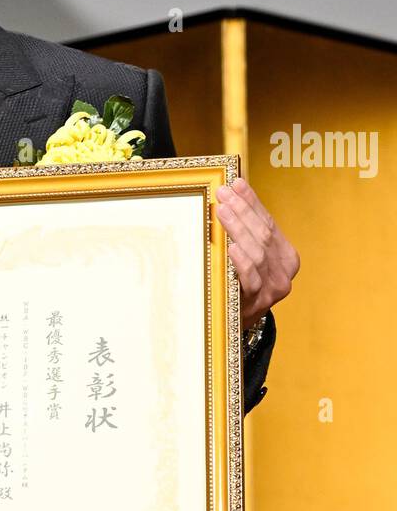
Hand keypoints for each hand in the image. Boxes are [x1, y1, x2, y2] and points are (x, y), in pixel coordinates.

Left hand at [214, 178, 299, 328]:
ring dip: (239, 228)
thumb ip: (246, 234)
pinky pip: (251, 278)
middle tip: (223, 193)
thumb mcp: (250, 259)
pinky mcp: (258, 302)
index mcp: (287, 256)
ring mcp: (274, 287)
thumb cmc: (241, 287)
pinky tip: (232, 247)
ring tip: (223, 211)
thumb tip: (230, 197)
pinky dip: (241, 261)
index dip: (252, 202)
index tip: (236, 184)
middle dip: (242, 210)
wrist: (237, 326)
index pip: (269, 223)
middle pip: (263, 234)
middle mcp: (285, 271)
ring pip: (257, 252)